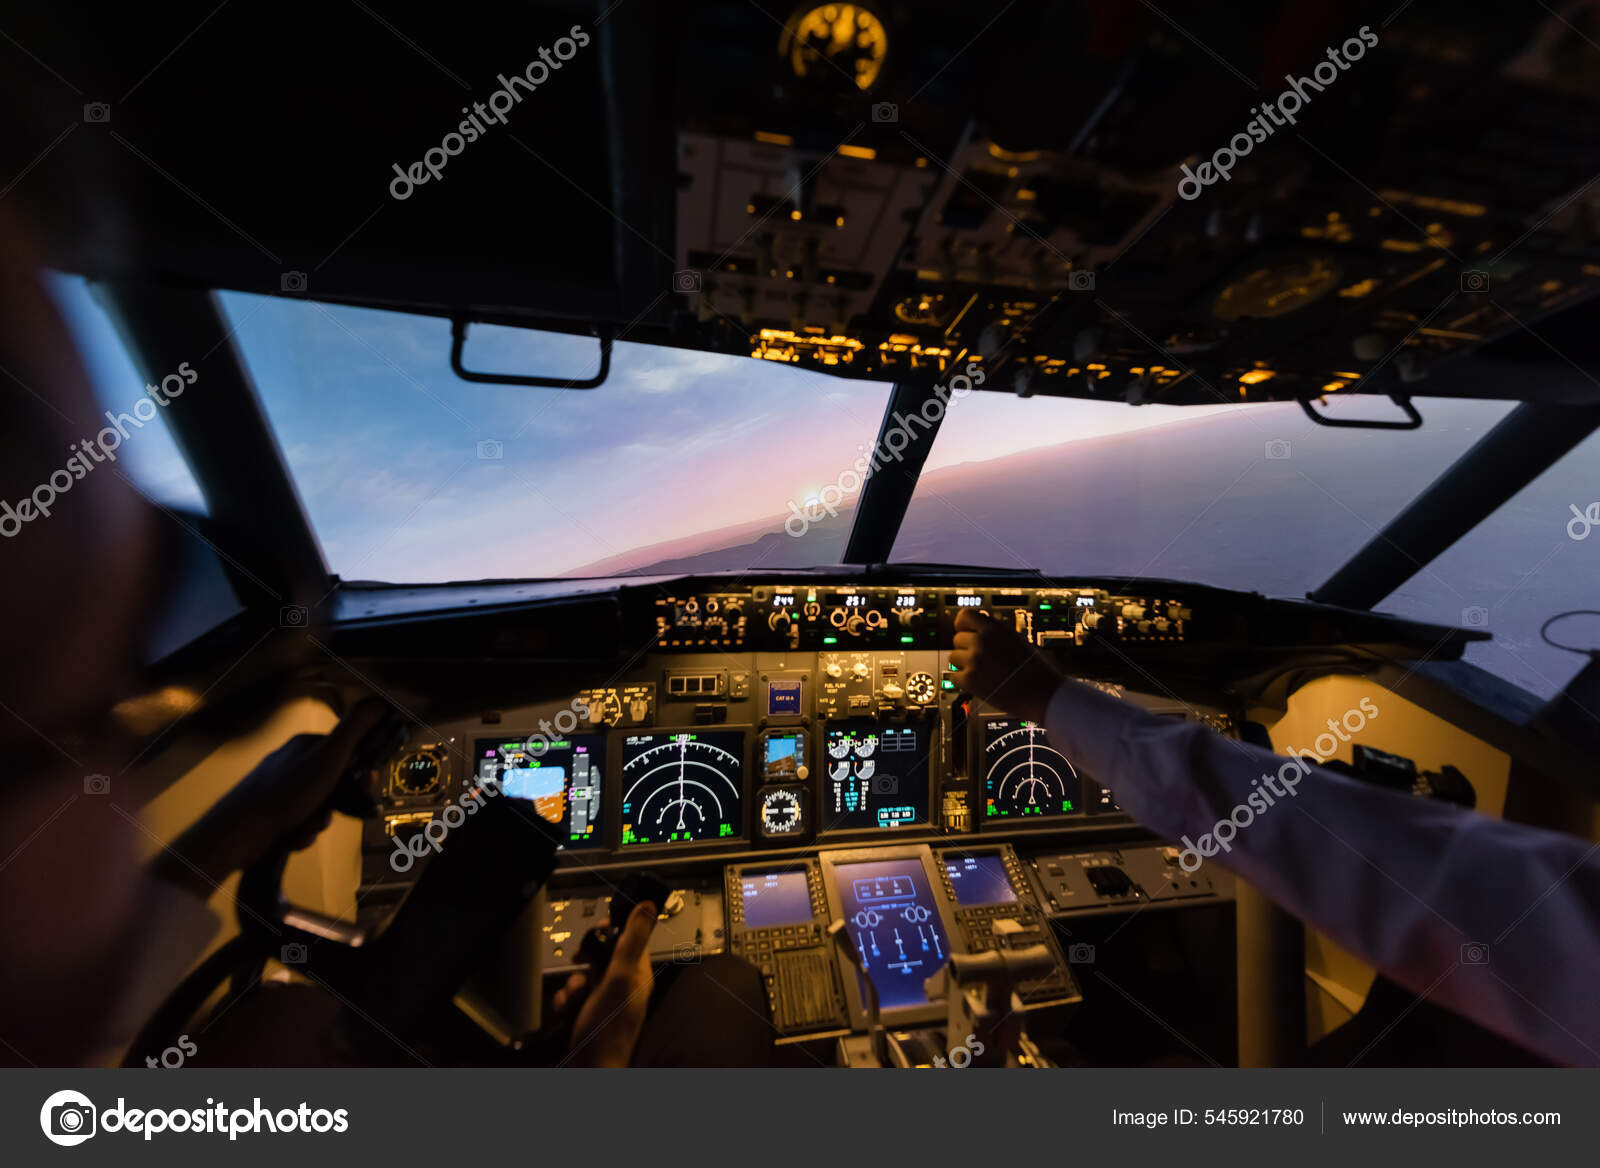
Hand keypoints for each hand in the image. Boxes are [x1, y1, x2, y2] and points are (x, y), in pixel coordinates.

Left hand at [152, 699, 389, 895]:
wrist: (239, 834)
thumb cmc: (283, 794)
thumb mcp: (329, 757)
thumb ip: (355, 730)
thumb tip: (379, 704)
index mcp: (307, 745)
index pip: (348, 749)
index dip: (361, 768)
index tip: (365, 779)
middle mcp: (295, 764)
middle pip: (336, 782)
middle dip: (339, 801)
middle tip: (332, 807)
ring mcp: (284, 788)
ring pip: (321, 806)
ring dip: (320, 820)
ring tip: (308, 824)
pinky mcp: (276, 812)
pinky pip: (304, 822)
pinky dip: (303, 832)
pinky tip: (294, 834)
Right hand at [559, 901, 657, 1066]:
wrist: (589, 1070)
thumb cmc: (608, 1031)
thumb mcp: (620, 977)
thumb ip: (632, 940)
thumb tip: (648, 906)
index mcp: (638, 975)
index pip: (629, 940)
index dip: (612, 933)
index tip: (598, 931)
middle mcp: (624, 988)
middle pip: (601, 957)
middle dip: (585, 961)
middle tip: (582, 966)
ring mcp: (605, 1003)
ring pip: (584, 977)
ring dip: (572, 985)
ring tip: (574, 998)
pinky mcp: (588, 1015)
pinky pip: (573, 998)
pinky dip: (566, 1002)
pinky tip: (567, 1011)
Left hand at [947, 608, 1065, 722]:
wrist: (1041, 694)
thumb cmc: (1034, 669)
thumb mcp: (1016, 638)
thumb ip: (995, 632)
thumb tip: (979, 629)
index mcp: (994, 628)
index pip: (964, 616)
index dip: (962, 625)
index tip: (964, 631)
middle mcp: (982, 641)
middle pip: (957, 639)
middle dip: (966, 648)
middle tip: (980, 659)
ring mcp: (974, 660)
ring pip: (953, 657)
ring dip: (963, 664)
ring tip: (981, 672)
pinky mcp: (970, 680)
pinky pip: (954, 676)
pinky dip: (963, 681)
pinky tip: (978, 682)